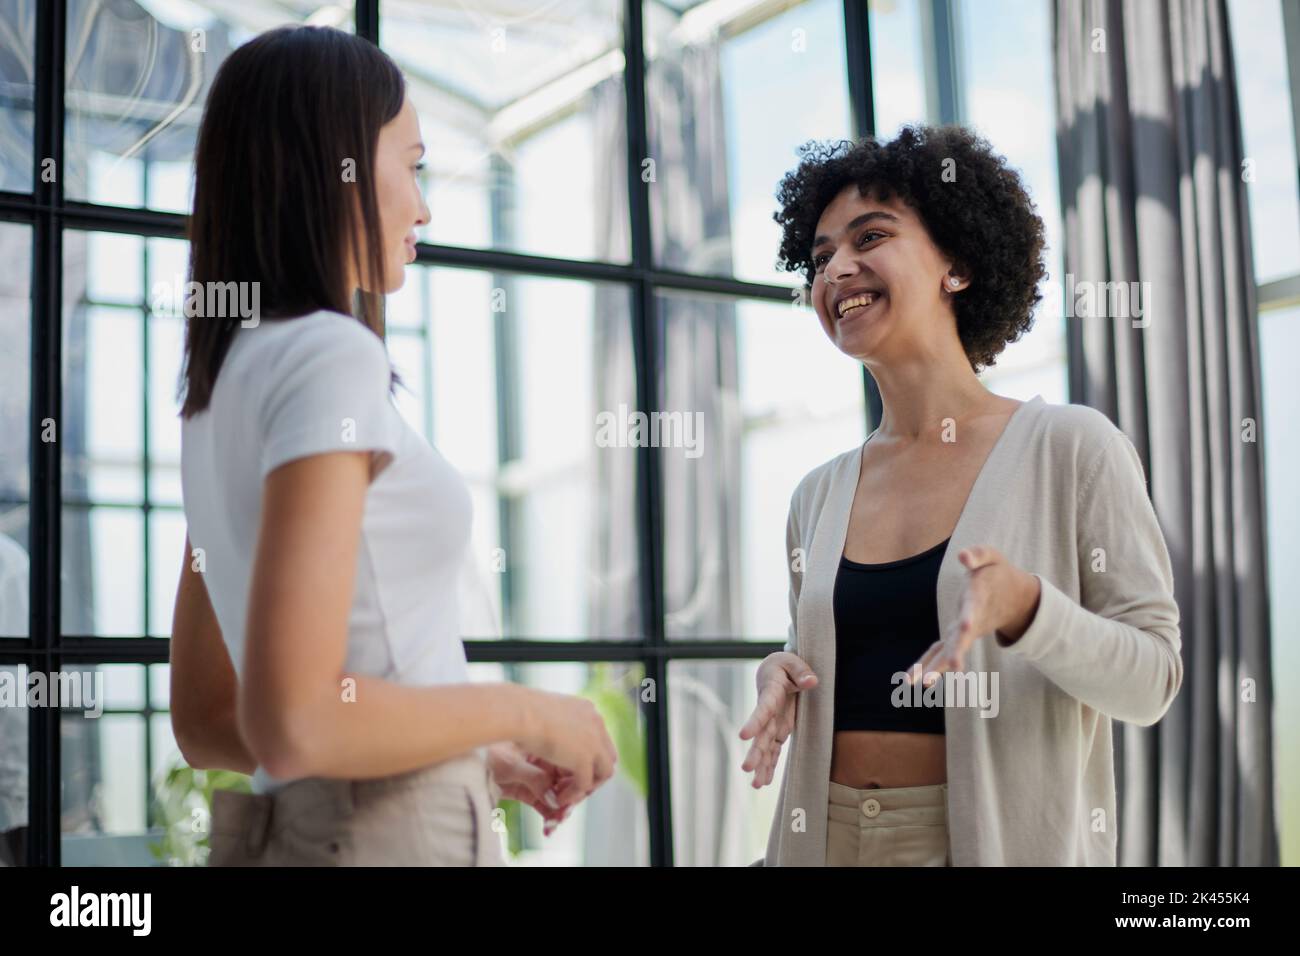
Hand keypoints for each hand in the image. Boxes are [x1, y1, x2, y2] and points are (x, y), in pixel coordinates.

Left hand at [484, 741, 579, 836]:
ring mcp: (539, 777)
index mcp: (546, 744)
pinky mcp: (529, 793)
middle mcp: (547, 760)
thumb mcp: (512, 764)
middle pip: (567, 782)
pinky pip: (545, 806)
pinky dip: (548, 818)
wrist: (465, 762)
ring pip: (558, 797)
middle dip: (567, 800)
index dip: (575, 781)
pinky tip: (548, 829)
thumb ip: (535, 780)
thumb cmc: (486, 753)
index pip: (570, 764)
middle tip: (563, 814)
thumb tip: (555, 799)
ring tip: (555, 823)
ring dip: (559, 812)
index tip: (572, 796)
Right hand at [519, 690, 616, 809]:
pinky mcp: (584, 759)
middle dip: (593, 773)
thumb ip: (553, 728)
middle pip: (607, 756)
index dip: (588, 757)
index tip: (570, 769)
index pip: (599, 739)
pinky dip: (573, 794)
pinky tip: (557, 798)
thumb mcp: (543, 716)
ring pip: (603, 772)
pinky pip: (585, 784)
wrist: (517, 712)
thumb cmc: (518, 711)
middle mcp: (595, 723)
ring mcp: (593, 742)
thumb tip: (549, 740)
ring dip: (585, 786)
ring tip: (564, 794)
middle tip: (571, 786)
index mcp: (586, 710)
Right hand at [738, 652, 818, 788]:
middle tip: (746, 768)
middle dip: (754, 752)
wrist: (775, 671)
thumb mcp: (794, 662)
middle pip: (760, 734)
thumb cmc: (785, 665)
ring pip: (765, 747)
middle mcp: (769, 713)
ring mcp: (772, 723)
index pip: (762, 709)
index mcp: (771, 693)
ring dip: (760, 765)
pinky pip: (773, 750)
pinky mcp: (778, 730)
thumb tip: (811, 682)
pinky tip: (764, 782)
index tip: (743, 735)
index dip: (753, 722)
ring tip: (756, 786)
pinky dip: (769, 765)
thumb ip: (801, 672)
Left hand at [906, 545, 1040, 685]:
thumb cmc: (998, 572)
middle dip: (957, 652)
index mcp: (979, 598)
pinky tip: (912, 679)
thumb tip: (963, 556)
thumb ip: (977, 554)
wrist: (1015, 597)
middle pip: (964, 638)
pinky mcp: (958, 636)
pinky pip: (940, 651)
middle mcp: (972, 620)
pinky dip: (927, 664)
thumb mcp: (991, 556)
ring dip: (937, 667)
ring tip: (922, 683)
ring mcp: (965, 631)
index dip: (970, 615)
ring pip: (949, 651)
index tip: (967, 626)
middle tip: (954, 667)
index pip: (974, 608)